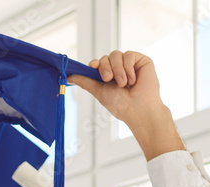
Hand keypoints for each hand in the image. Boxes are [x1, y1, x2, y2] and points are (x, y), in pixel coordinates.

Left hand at [68, 51, 183, 159]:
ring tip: (123, 83)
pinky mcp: (141, 61)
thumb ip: (84, 81)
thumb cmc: (119, 104)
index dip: (95, 63)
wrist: (137, 108)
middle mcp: (118, 68)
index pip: (98, 62)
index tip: (93, 67)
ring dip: (117, 69)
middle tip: (108, 79)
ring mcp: (130, 64)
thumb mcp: (97, 90)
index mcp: (108, 75)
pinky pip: (129, 55)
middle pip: (105, 57)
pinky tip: (133, 80)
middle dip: (105, 68)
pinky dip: (128, 67)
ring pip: (116, 54)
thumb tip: (68, 77)